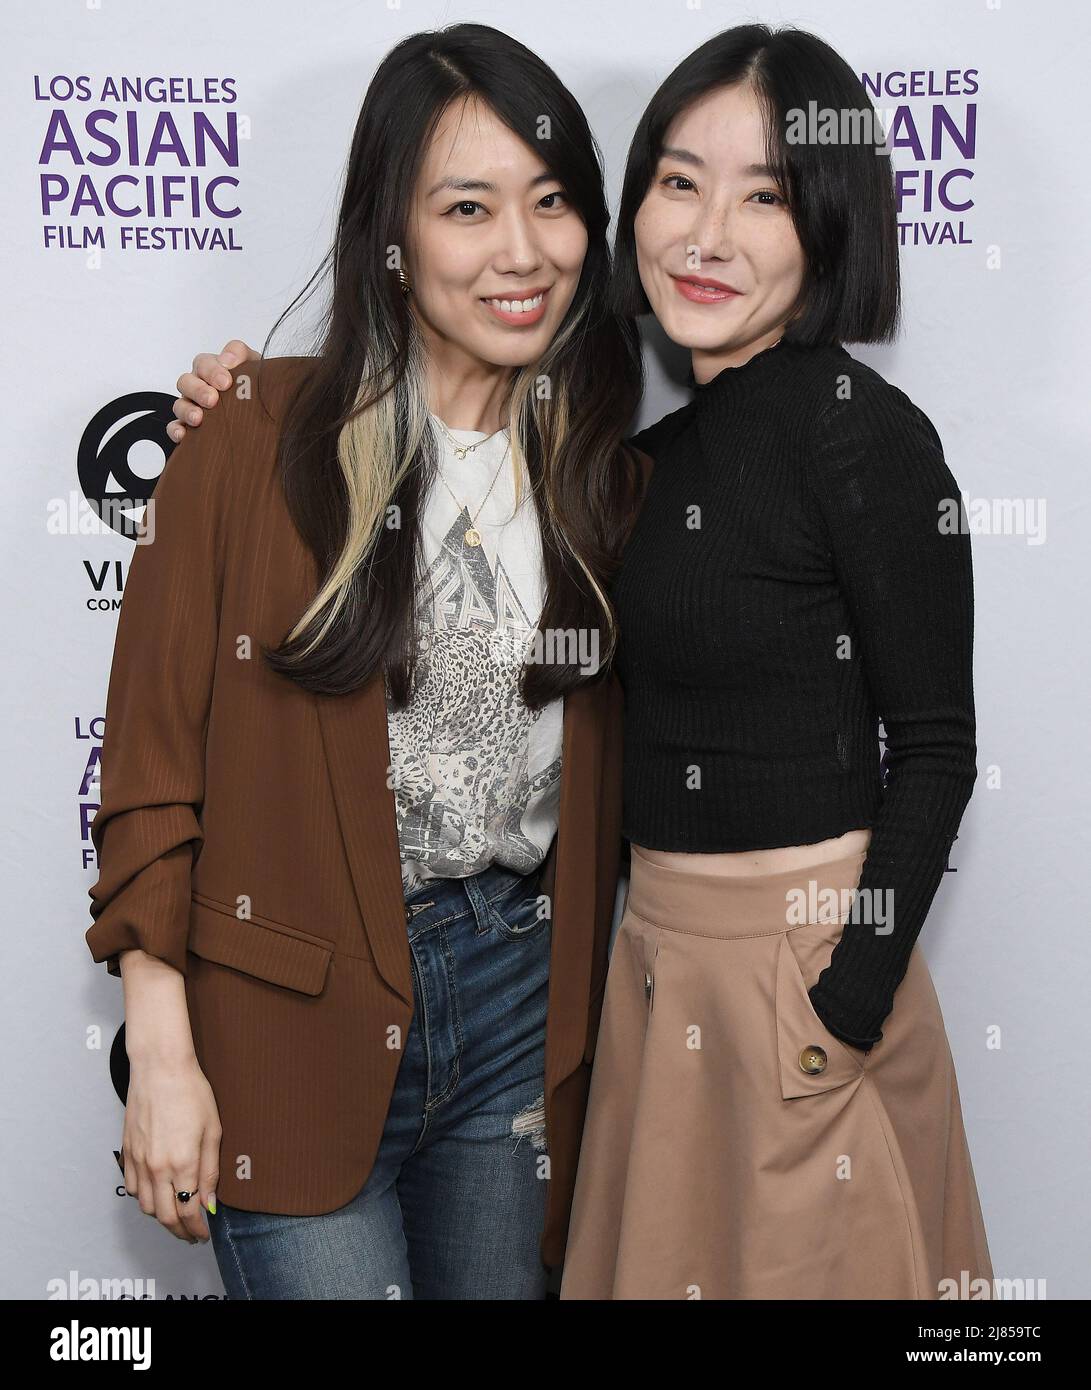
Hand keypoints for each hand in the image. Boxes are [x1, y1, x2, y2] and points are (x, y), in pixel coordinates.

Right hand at [121, 1054, 221, 1242]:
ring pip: (146, 1206)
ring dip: (161, 1217)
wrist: (160, 1068)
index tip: (203, 1234)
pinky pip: (132, 1188)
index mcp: (182, 1163)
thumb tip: (209, 1204)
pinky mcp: (127, 1152)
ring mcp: (138, 1161)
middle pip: (165, 1216)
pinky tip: (156, 1194)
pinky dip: (144, 1198)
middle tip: (191, 1234)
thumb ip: (210, 1171)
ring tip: (176, 1216)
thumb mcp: (213, 1130)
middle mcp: (157, 1167)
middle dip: (179, 1231)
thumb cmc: (191, 1092)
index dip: (196, 1228)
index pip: (188, 1211)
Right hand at [168, 339, 259, 443]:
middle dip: (198, 390)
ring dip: (187, 410)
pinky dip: (176, 430)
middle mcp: (198, 386)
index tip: (226, 382)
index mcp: (211, 369)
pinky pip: (175, 427)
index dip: (212, 370)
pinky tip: (183, 434)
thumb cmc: (253, 387)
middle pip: (186, 382)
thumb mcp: (253, 365)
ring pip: (179, 405)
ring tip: (198, 418)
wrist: (263, 412)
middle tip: (212, 399)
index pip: (204, 363)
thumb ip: (241, 354)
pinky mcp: (188, 426)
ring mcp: (191, 406)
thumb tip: (228, 359)